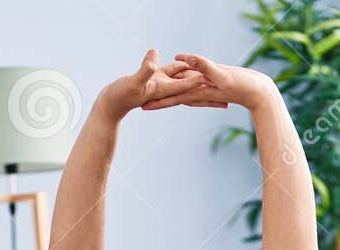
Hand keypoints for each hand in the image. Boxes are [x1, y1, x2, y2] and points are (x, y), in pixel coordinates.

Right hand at [97, 49, 228, 119]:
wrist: (110, 105)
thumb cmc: (119, 95)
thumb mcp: (133, 82)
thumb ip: (145, 69)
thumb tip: (155, 54)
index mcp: (164, 89)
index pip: (188, 84)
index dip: (203, 81)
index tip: (220, 81)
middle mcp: (167, 88)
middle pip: (193, 87)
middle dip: (210, 90)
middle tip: (230, 93)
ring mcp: (162, 85)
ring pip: (186, 79)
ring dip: (201, 80)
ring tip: (219, 82)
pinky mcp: (156, 79)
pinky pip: (174, 73)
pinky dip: (185, 70)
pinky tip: (195, 69)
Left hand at [147, 54, 275, 110]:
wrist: (258, 93)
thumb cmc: (242, 86)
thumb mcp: (222, 74)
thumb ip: (204, 66)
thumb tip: (185, 59)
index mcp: (197, 92)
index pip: (173, 98)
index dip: (158, 101)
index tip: (143, 106)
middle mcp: (199, 92)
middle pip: (174, 97)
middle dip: (160, 100)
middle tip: (143, 104)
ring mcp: (206, 89)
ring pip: (183, 91)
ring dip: (170, 94)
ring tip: (156, 95)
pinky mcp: (212, 84)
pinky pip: (195, 85)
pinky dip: (185, 83)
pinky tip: (181, 82)